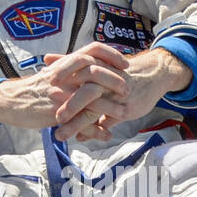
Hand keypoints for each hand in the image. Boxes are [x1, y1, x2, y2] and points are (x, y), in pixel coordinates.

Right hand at [0, 42, 129, 130]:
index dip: (112, 54)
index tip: (126, 63)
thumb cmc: (34, 89)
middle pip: (97, 70)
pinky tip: (105, 134)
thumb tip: (90, 68)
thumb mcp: (54, 74)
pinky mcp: (57, 111)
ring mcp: (61, 92)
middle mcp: (65, 74)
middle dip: (115, 80)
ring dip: (110, 106)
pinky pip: (81, 120)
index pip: (93, 49)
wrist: (11, 101)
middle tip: (127, 89)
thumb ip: (72, 70)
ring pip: (92, 96)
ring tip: (123, 113)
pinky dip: (95, 129)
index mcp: (66, 63)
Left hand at [52, 47, 190, 140]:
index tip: (44, 85)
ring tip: (60, 134)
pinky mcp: (125, 108)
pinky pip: (107, 122)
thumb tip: (46, 59)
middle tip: (54, 117)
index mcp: (97, 66)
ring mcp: (116, 95)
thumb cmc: (119, 70)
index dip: (62, 77)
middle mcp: (107, 79)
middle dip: (69, 104)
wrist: (152, 74)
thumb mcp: (97, 62)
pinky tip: (81, 138)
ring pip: (95, 109)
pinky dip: (93, 131)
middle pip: (86, 90)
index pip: (77, 69)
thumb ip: (70, 62)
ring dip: (77, 123)